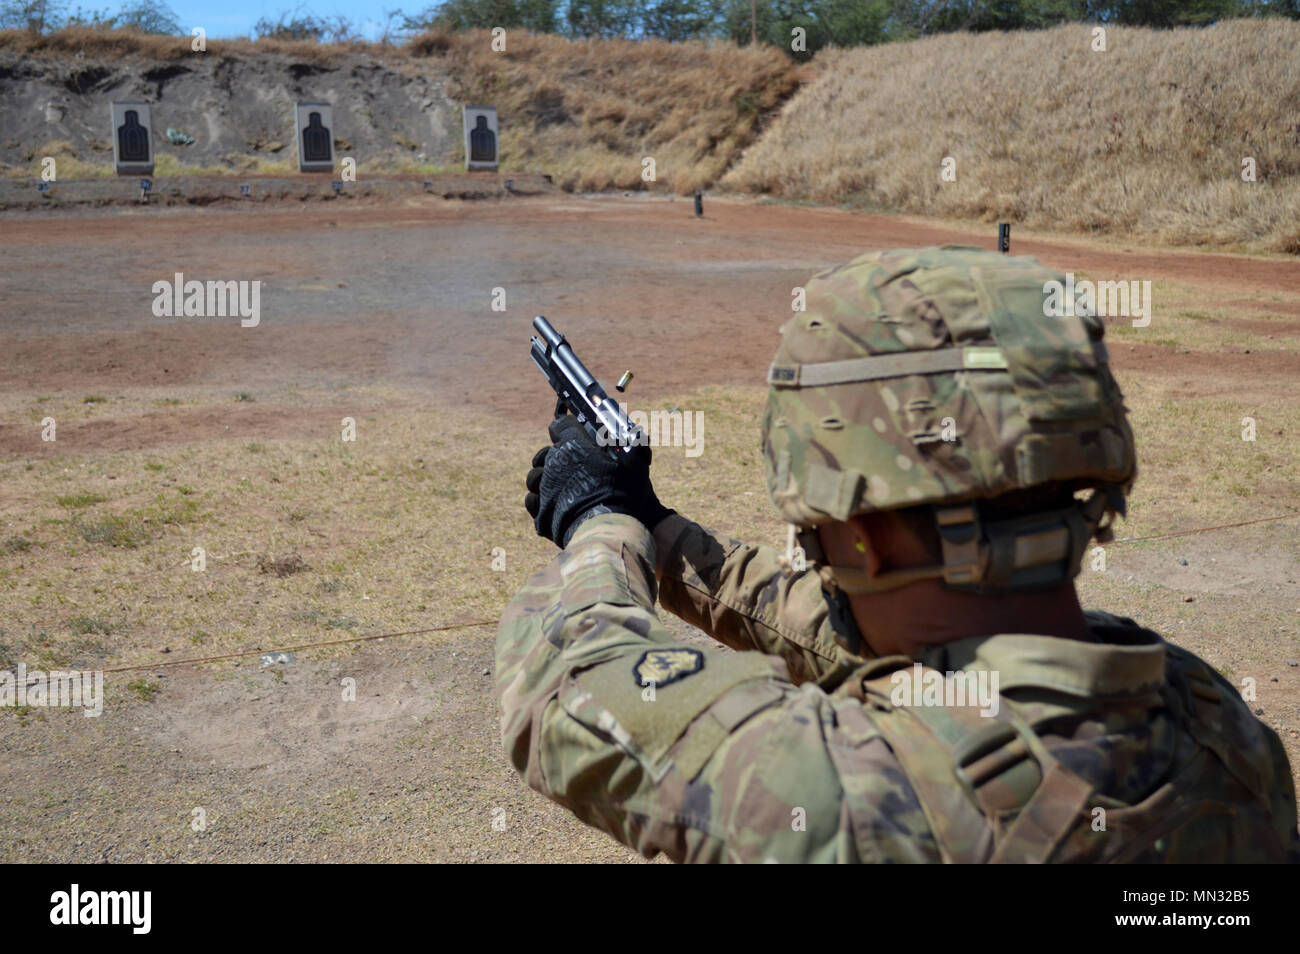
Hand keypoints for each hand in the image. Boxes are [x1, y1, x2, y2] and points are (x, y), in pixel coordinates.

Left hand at [524, 415, 672, 547]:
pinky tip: (550, 503)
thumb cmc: (623, 491)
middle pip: (547, 453)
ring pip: (535, 476)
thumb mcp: (632, 459)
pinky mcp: (541, 513)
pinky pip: (532, 500)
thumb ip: (626, 443)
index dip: (566, 428)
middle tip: (570, 465)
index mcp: (573, 444)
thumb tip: (631, 433)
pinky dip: (539, 500)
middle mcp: (554, 463)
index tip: (572, 433)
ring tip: (558, 486)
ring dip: (544, 478)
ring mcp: (545, 488)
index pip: (561, 425)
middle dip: (556, 456)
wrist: (608, 527)